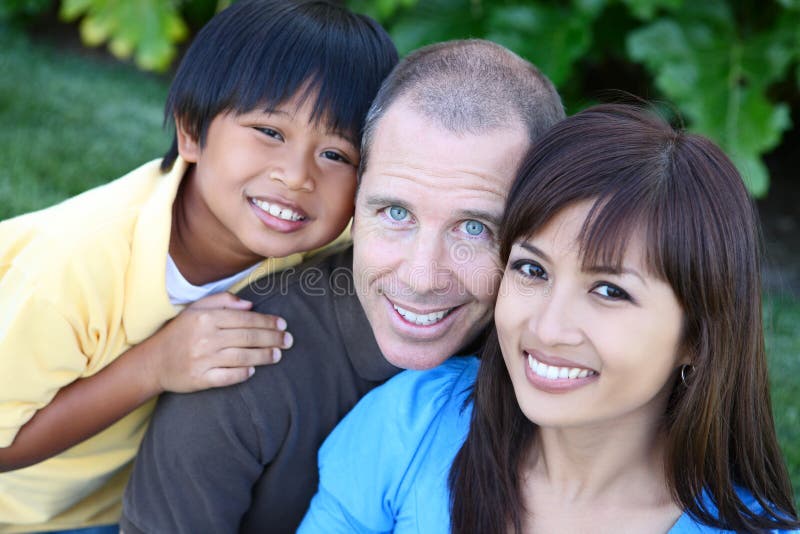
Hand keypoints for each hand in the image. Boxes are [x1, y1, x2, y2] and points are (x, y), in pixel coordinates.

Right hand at [141, 292, 291, 392]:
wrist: (153, 362)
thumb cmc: (179, 333)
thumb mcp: (196, 309)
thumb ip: (223, 301)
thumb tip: (250, 304)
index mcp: (206, 318)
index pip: (245, 319)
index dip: (268, 322)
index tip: (283, 325)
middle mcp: (205, 338)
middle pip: (248, 337)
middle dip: (273, 338)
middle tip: (289, 341)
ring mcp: (203, 359)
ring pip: (242, 357)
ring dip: (264, 356)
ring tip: (278, 355)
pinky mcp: (200, 379)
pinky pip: (228, 376)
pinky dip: (243, 373)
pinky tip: (253, 370)